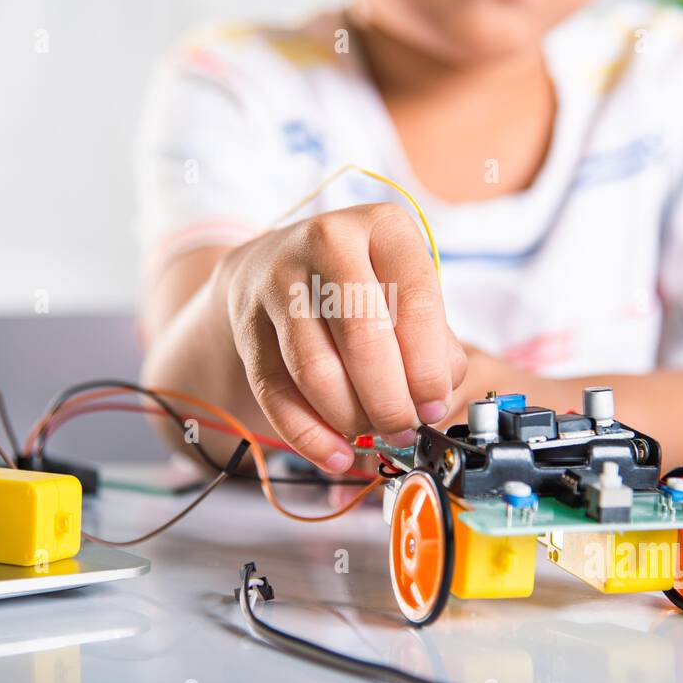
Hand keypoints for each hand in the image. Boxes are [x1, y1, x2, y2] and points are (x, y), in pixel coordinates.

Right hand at [214, 203, 466, 472]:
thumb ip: (435, 343)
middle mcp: (327, 242)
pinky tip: (334, 454)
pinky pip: (276, 393)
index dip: (428, 367)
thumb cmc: (360, 283)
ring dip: (351, 418)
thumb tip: (436, 398)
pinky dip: (308, 434)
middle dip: (389, 400)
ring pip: (316, 370)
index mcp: (382, 227)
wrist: (274, 263)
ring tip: (372, 434)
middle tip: (403, 429)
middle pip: (362, 337)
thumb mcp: (407, 291)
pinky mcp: (247, 324)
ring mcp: (280, 281)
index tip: (434, 406)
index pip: (415, 301)